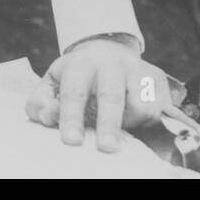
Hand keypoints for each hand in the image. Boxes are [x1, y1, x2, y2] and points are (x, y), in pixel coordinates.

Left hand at [25, 37, 170, 151]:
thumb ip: (41, 102)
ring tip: (118, 123)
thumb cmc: (76, 77)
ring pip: (139, 106)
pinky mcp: (158, 78)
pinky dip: (147, 121)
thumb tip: (48, 116)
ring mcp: (136, 69)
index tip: (71, 140)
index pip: (74, 91)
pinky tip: (136, 117)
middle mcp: (110, 63)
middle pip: (110, 96)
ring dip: (129, 124)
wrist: (108, 52)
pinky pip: (158, 110)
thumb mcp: (52, 83)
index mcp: (80, 64)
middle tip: (105, 147)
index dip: (71, 116)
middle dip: (108, 124)